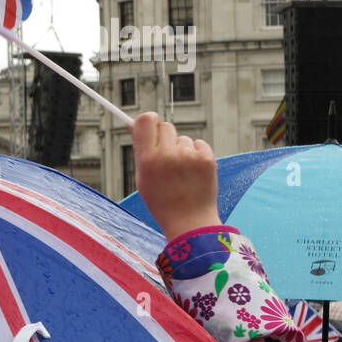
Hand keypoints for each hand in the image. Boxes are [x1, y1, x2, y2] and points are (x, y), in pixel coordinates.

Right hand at [132, 112, 220, 241]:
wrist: (189, 221)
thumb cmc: (161, 200)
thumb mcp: (142, 177)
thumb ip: (141, 150)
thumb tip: (134, 124)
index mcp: (147, 159)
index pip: (146, 119)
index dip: (147, 121)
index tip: (148, 128)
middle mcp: (168, 154)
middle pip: (166, 126)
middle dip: (164, 137)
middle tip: (166, 156)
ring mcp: (189, 156)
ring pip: (182, 139)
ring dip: (181, 149)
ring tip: (181, 172)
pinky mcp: (207, 158)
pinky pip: (198, 144)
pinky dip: (196, 154)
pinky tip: (193, 172)